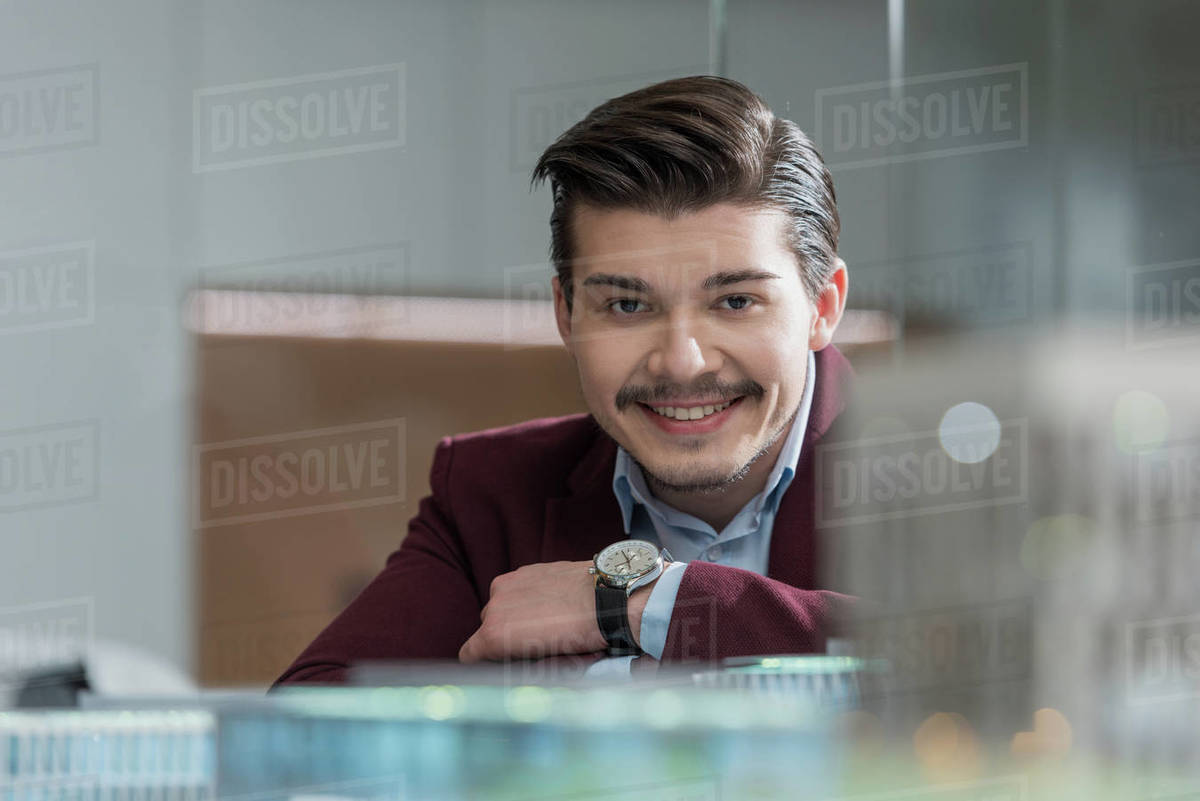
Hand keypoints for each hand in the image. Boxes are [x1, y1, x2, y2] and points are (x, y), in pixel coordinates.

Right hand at [459, 561, 607, 662]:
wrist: (608, 597)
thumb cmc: (582, 637)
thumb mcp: (546, 667)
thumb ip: (520, 667)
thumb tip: (513, 669)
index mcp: (494, 634)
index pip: (468, 655)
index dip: (483, 663)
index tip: (501, 665)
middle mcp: (495, 606)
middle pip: (487, 629)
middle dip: (505, 639)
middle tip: (535, 647)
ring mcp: (509, 584)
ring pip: (501, 607)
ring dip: (515, 617)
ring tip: (548, 624)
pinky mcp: (524, 570)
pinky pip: (515, 590)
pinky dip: (526, 599)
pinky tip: (553, 605)